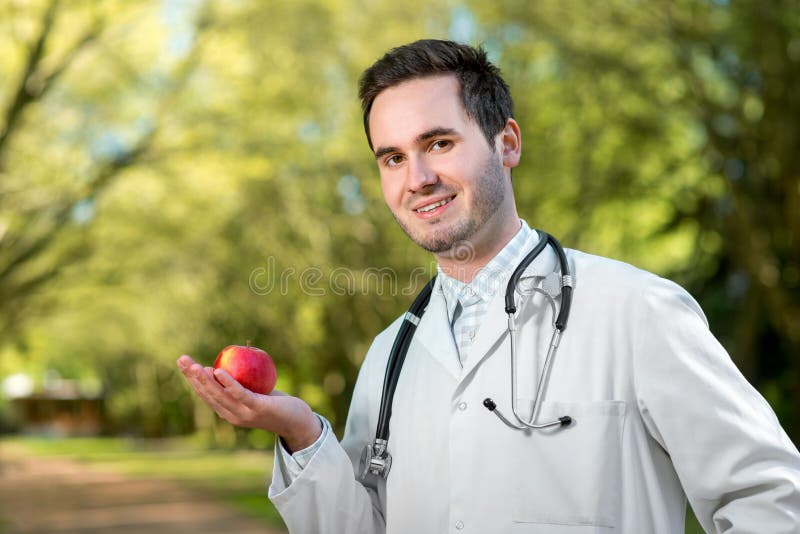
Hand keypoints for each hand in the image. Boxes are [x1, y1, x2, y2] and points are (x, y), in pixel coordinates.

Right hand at [176, 355, 321, 451]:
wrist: (297, 421)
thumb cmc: (277, 404)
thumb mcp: (256, 392)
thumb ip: (243, 383)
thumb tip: (231, 361)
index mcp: (228, 411)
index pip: (205, 394)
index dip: (192, 379)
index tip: (184, 363)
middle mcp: (232, 414)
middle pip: (207, 394)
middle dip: (193, 377)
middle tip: (182, 360)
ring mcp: (243, 413)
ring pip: (219, 395)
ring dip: (205, 380)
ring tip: (195, 365)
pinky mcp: (256, 408)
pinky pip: (239, 394)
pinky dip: (228, 383)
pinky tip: (218, 371)